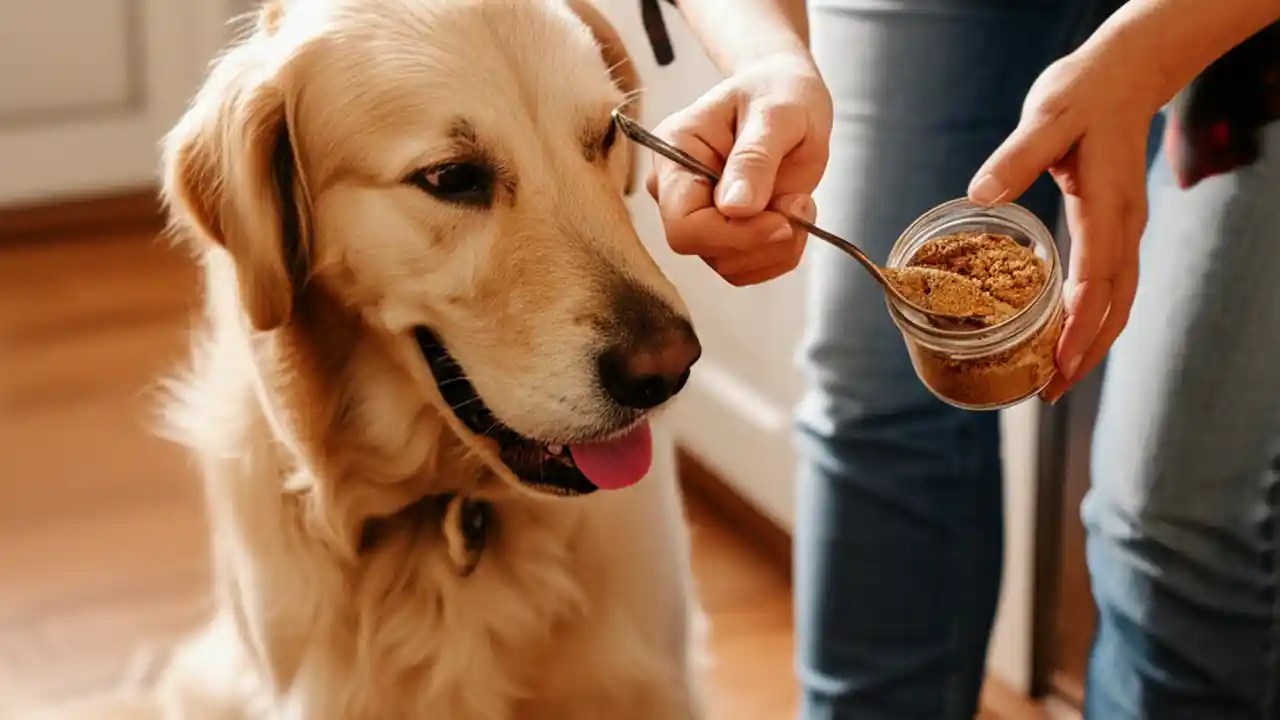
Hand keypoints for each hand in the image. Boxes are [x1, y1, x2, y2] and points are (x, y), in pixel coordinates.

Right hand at [647, 52, 832, 285]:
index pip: (683, 222)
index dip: (733, 233)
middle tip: (800, 204)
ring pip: (729, 266)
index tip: (781, 219)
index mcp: (675, 151)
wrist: (786, 94)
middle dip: (760, 240)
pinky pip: (747, 268)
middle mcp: (676, 189)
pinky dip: (780, 253)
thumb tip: (735, 207)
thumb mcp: (776, 114)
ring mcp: (698, 215)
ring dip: (776, 247)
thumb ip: (755, 158)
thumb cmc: (778, 93)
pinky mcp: (723, 233)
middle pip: (703, 248)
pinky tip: (794, 217)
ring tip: (800, 203)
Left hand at [967, 46, 1165, 402]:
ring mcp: (1125, 229)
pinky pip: (1112, 285)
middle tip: (1050, 391)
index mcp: (1106, 205)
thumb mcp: (1045, 118)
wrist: (1124, 74)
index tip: (1058, 359)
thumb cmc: (1083, 94)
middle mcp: (1124, 225)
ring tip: (1057, 380)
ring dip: (1091, 343)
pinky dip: (1094, 319)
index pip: (1095, 278)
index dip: (1077, 324)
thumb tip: (981, 194)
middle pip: (1114, 305)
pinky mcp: (1116, 228)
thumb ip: (1016, 158)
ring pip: (1118, 302)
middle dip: (1084, 351)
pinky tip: (1067, 337)